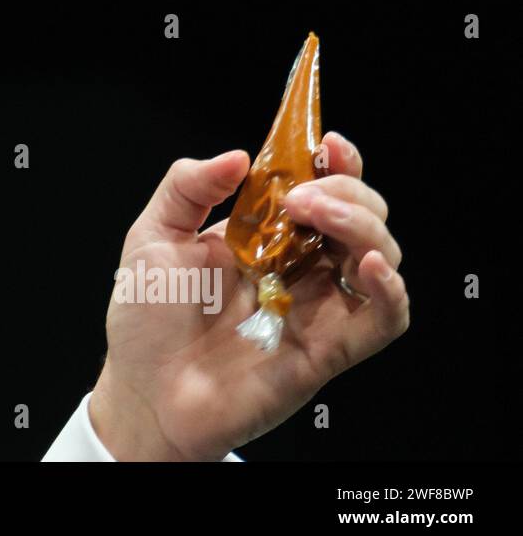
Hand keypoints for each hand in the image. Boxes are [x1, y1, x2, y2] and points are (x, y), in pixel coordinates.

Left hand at [90, 131, 409, 460]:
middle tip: (303, 197)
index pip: (320, 186)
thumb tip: (238, 156)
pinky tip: (368, 266)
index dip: (333, 161)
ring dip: (364, 225)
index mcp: (264, 233)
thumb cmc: (146, 321)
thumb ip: (187, 187)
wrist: (144, 392)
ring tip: (318, 216)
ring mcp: (318, 305)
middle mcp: (299, 265)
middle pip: (361, 213)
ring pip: (380, 255)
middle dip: (345, 189)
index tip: (326, 143)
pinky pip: (386, 319)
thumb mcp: (153, 236)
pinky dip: (391, 289)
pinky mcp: (330, 348)